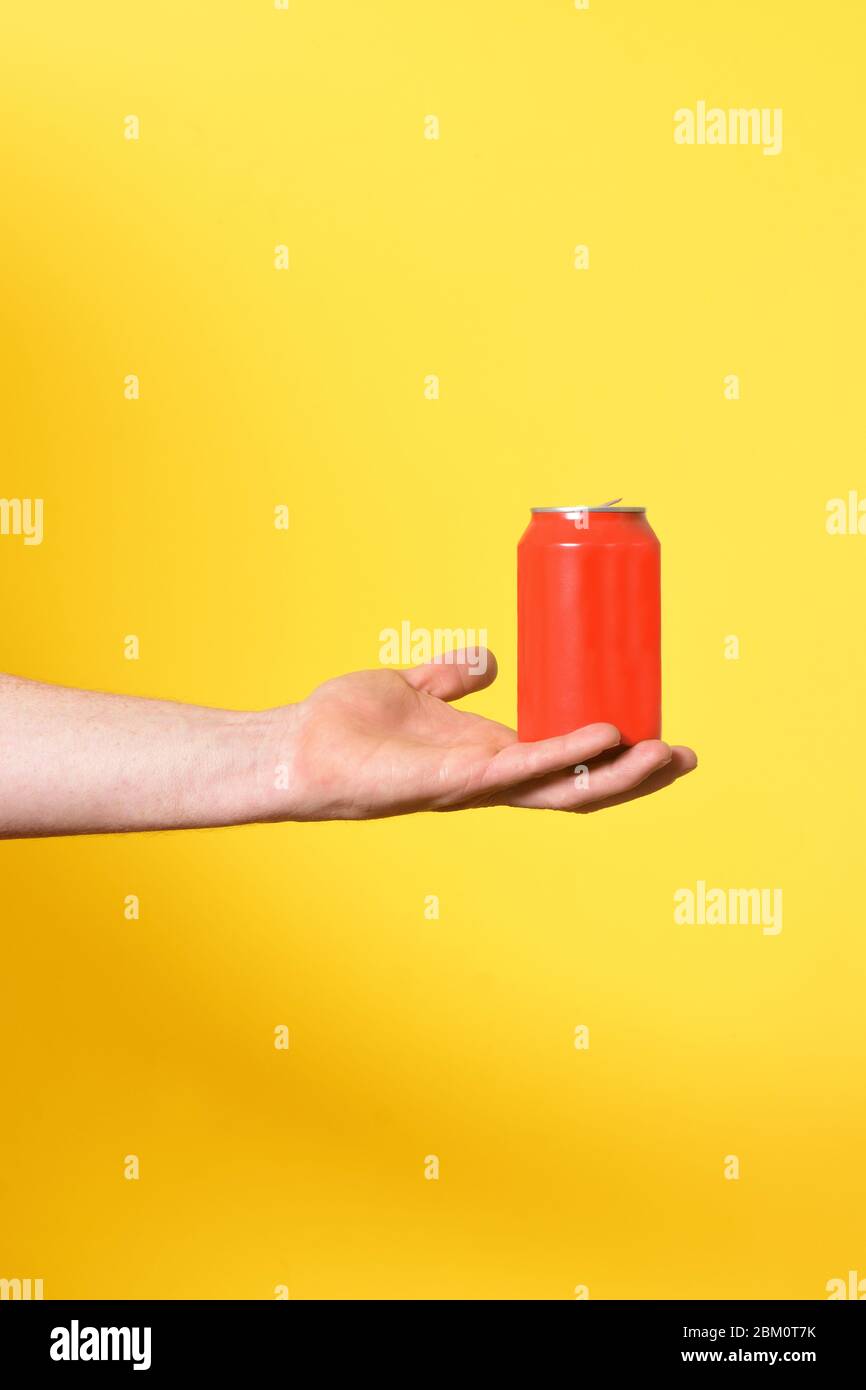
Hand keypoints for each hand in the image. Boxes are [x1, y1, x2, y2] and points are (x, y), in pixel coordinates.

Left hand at [267, 648, 696, 819]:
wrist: (295, 746)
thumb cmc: (347, 726)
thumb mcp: (411, 687)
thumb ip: (450, 677)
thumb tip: (490, 659)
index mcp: (488, 757)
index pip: (566, 767)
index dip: (614, 760)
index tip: (661, 738)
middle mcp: (490, 779)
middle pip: (579, 788)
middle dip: (636, 780)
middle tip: (686, 757)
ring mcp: (476, 785)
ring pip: (563, 790)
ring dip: (618, 777)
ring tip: (667, 755)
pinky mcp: (455, 781)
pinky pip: (523, 772)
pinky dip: (567, 756)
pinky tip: (604, 736)